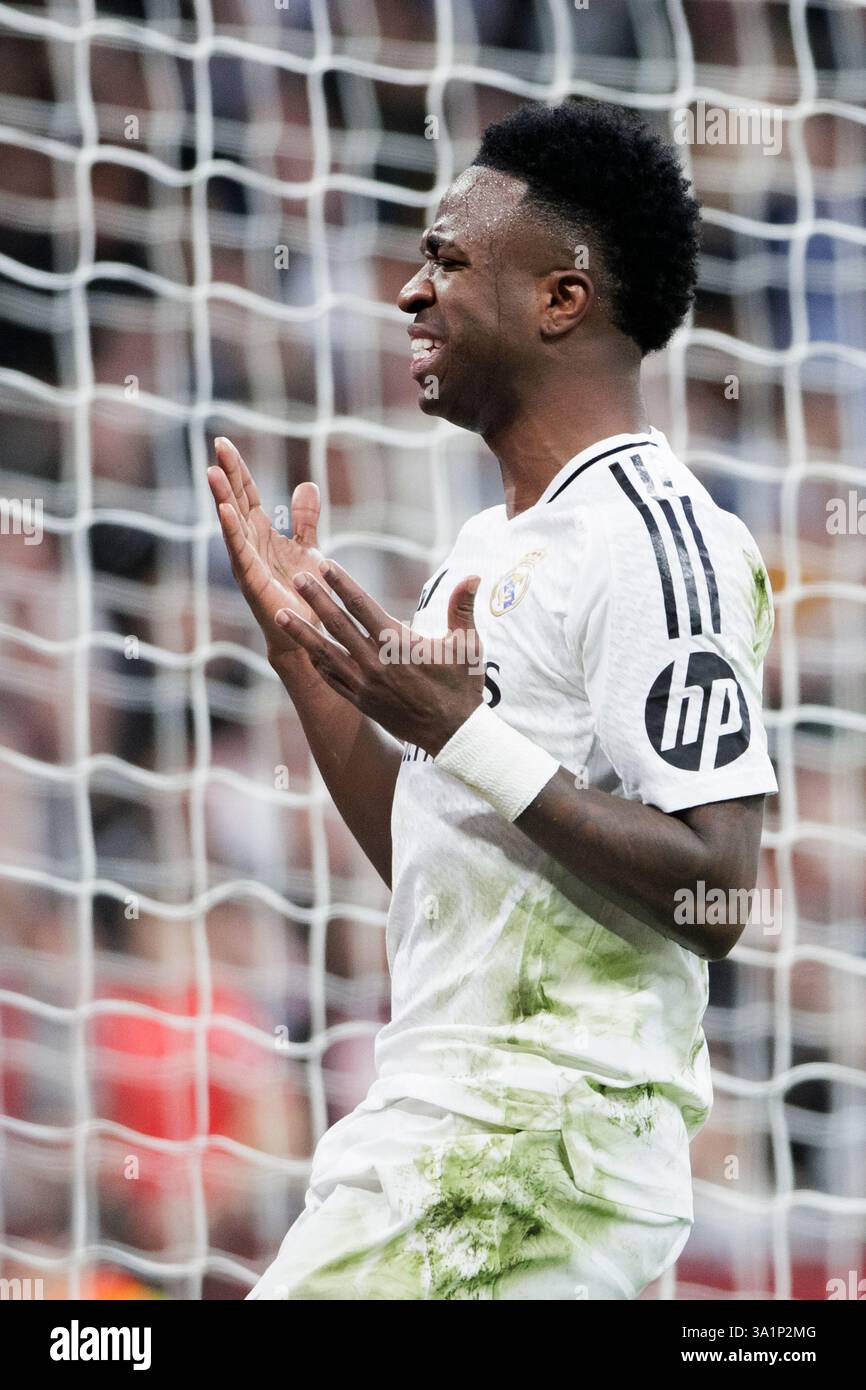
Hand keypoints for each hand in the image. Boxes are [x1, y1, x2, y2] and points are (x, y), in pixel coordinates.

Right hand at [207, 437, 322, 659]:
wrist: (306, 631)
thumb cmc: (302, 593)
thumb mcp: (307, 547)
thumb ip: (305, 519)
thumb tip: (307, 485)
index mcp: (260, 532)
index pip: (245, 493)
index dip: (237, 469)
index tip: (224, 443)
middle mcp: (248, 543)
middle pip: (234, 500)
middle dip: (226, 474)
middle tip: (217, 444)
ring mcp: (246, 561)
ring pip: (231, 523)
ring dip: (221, 497)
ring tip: (212, 472)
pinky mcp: (251, 580)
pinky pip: (239, 551)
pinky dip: (231, 530)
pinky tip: (224, 510)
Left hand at [275, 560, 484, 754]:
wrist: (453, 736)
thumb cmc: (462, 688)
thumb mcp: (468, 647)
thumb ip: (463, 609)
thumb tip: (473, 576)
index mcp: (399, 645)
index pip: (364, 607)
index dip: (343, 584)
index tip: (325, 564)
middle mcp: (376, 664)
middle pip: (339, 625)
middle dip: (316, 599)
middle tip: (296, 578)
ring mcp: (365, 686)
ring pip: (326, 653)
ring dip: (302, 632)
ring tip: (279, 615)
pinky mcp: (361, 702)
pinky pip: (332, 679)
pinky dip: (316, 662)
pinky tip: (303, 649)